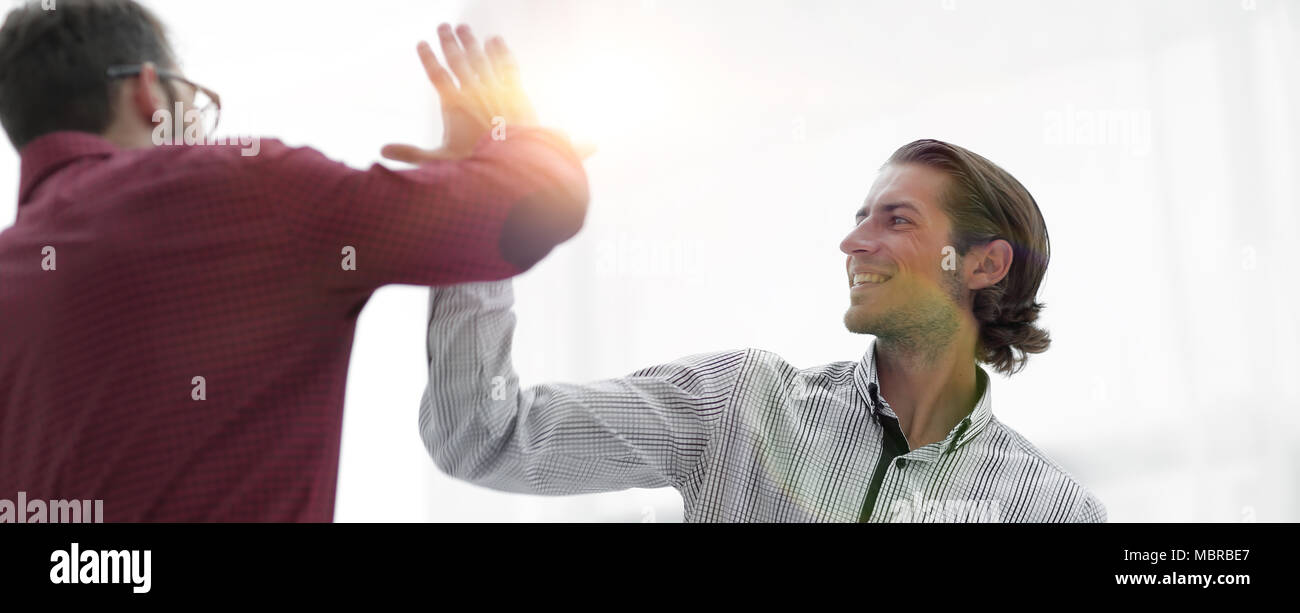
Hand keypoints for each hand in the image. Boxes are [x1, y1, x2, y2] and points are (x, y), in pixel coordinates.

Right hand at [382, 23, 538, 162]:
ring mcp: (496, 88)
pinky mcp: (516, 91)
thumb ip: (411, 153)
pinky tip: (495, 40)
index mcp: (454, 104)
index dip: (427, 57)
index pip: (436, 74)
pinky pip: (506, 64)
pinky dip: (500, 51)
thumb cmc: (475, 163)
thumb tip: (381, 151)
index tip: (421, 43)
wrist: (513, 161)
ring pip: (481, 57)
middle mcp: (473, 90)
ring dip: (471, 41)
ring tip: (463, 28)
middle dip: (448, 42)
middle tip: (442, 26)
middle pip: (458, 59)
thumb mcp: (440, 160)